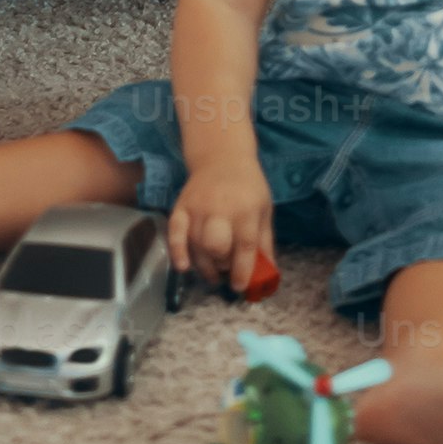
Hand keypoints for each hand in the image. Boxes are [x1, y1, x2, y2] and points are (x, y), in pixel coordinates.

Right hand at [168, 156, 274, 293]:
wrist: (222, 156)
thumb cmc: (248, 187)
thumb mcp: (264, 209)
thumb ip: (264, 242)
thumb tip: (268, 275)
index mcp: (246, 210)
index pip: (245, 246)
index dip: (242, 271)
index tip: (239, 287)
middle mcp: (220, 209)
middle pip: (216, 247)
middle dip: (221, 266)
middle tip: (225, 270)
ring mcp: (198, 207)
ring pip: (196, 245)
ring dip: (204, 266)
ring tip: (213, 271)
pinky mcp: (181, 206)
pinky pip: (174, 232)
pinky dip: (177, 251)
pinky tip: (183, 267)